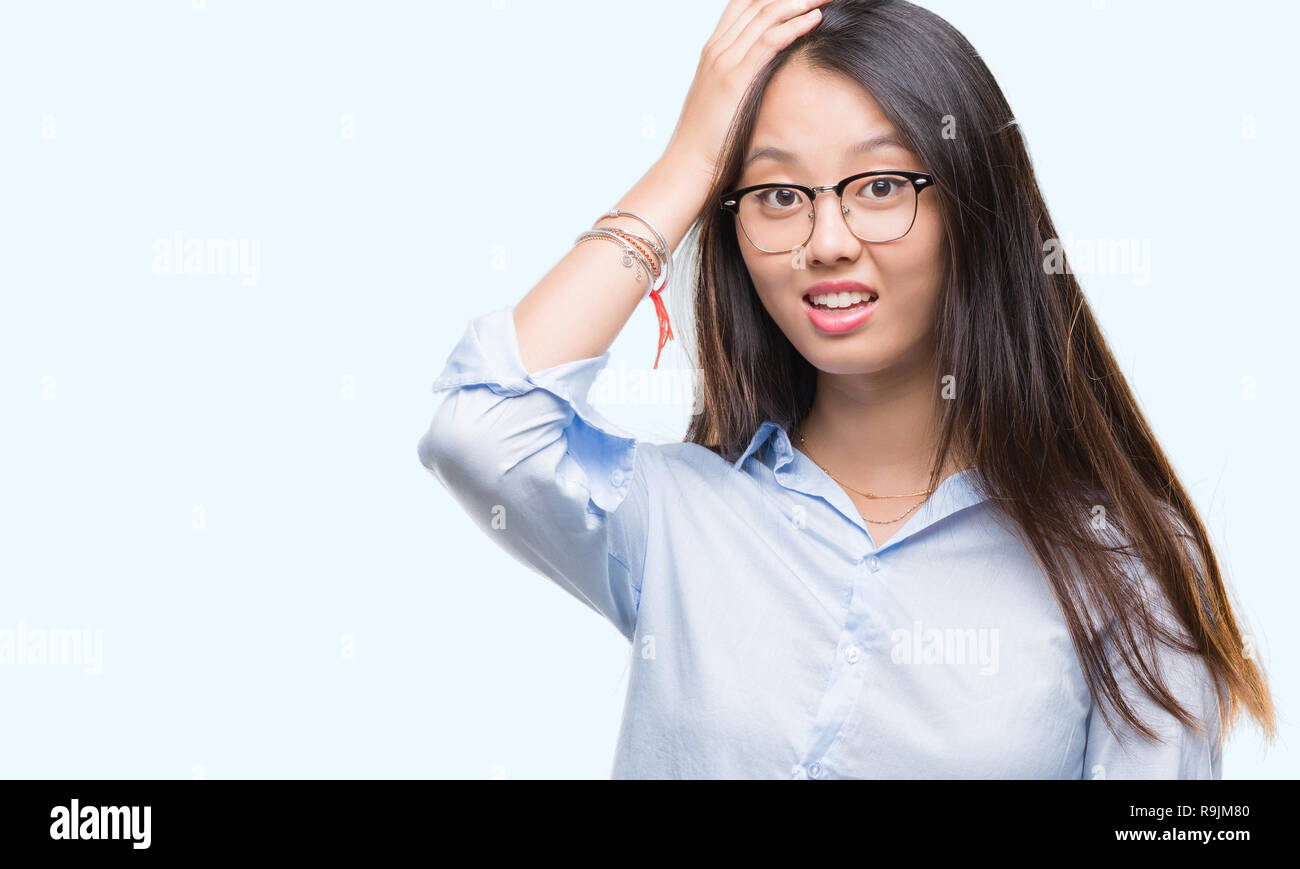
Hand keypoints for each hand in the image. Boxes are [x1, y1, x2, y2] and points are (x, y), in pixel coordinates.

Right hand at [665, 0, 831, 176]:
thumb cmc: (708, 138)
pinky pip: (768, 41)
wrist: (689, 161)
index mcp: (713, 51)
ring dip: (799, 3)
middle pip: (757, 3)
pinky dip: (794, 26)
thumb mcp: (721, 99)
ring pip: (765, 16)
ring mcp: (724, 61)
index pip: (742, 5)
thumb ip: (737, 78)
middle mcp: (717, 49)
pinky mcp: (735, 78)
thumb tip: (763, 75)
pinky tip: (814, 20)